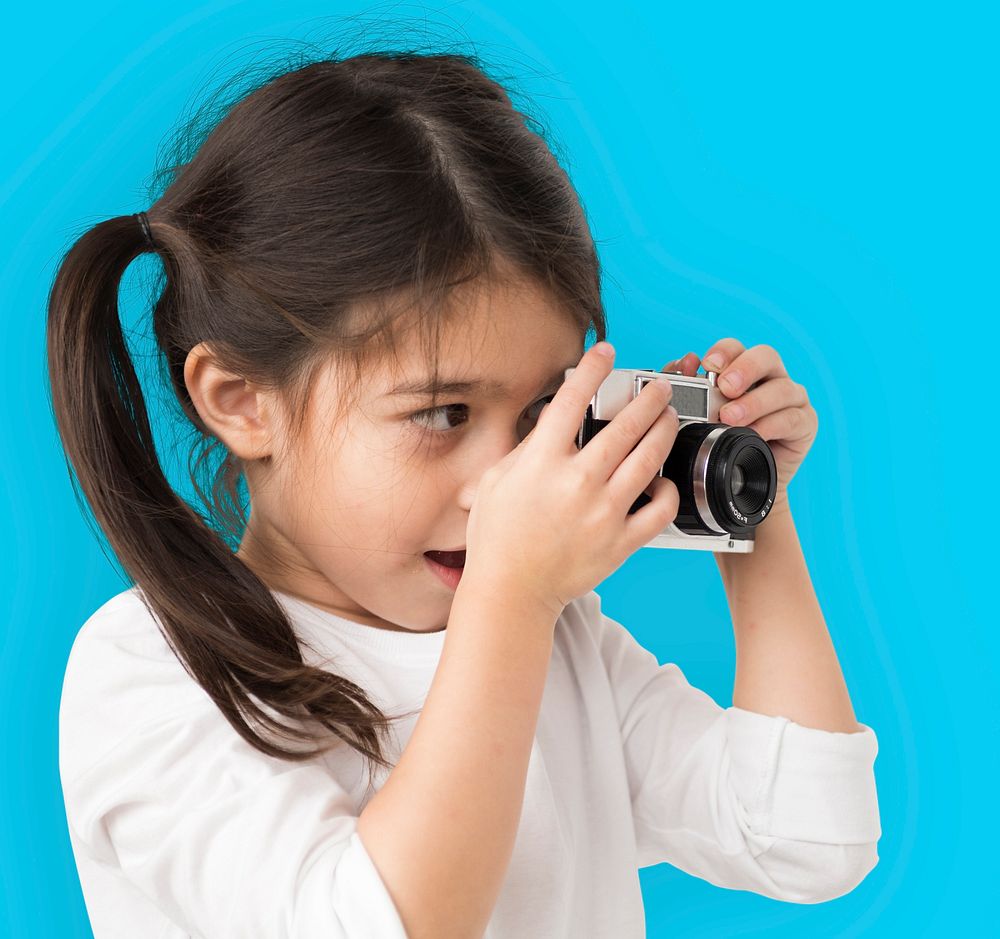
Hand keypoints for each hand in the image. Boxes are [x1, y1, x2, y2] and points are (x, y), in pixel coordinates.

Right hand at [462, 343, 680, 618]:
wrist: (511, 592)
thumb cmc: (497, 538)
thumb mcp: (495, 482)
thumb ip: (525, 450)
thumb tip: (550, 425)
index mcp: (541, 462)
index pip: (572, 400)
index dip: (592, 368)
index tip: (606, 352)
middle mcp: (576, 482)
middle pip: (626, 425)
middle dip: (648, 397)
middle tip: (658, 387)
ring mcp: (603, 512)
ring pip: (650, 458)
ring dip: (664, 431)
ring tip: (668, 420)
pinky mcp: (621, 541)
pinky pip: (658, 508)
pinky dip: (665, 489)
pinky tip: (661, 480)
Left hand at [662, 342, 816, 506]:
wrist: (739, 484)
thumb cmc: (716, 445)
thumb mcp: (697, 417)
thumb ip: (688, 387)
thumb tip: (682, 363)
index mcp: (741, 370)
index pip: (735, 348)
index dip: (724, 352)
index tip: (707, 364)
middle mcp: (769, 378)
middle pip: (766, 356)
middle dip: (744, 368)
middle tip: (725, 387)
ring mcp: (791, 398)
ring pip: (781, 388)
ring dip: (754, 402)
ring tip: (731, 418)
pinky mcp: (805, 422)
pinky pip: (792, 418)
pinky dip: (771, 425)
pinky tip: (753, 434)